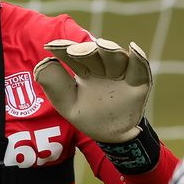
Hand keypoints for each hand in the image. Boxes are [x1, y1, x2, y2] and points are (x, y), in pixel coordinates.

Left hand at [34, 38, 150, 143]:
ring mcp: (121, 74)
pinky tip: (134, 48)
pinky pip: (139, 69)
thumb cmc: (88, 116)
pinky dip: (139, 58)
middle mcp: (103, 68)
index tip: (50, 47)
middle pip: (95, 53)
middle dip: (85, 50)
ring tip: (102, 46)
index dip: (63, 48)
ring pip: (116, 57)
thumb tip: (43, 63)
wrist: (111, 137)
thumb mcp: (67, 104)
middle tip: (73, 51)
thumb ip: (55, 86)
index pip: (73, 55)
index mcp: (85, 70)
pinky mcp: (138, 84)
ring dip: (110, 50)